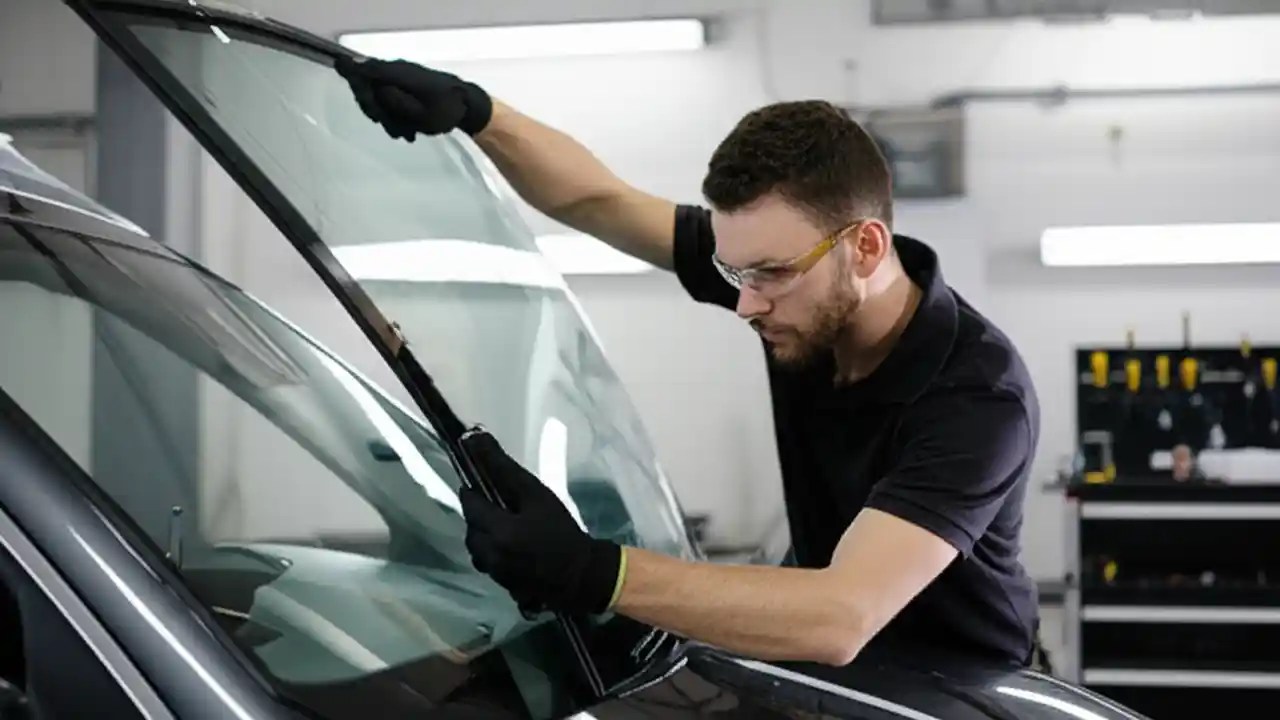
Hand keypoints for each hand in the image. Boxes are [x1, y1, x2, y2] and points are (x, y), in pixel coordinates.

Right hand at [334, 55, 492, 140]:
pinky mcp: (408, 82)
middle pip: (368, 86)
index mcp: (395, 72)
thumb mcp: (414, 111)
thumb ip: (386, 95)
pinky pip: (391, 95)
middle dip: (377, 111)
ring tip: (405, 133)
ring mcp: (402, 74)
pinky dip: (396, 113)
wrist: (468, 107)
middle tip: (394, 131)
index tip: (373, 115)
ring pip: (379, 94)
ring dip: (388, 116)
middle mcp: (395, 69)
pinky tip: (407, 129)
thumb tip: (364, 78)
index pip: (361, 71)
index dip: (358, 90)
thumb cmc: (442, 111)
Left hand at [460, 430, 621, 615]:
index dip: (473, 492)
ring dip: (484, 536)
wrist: (583, 574)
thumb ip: (503, 468)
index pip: (469, 504)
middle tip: (496, 505)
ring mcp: (496, 575)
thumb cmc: (561, 531)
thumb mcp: (537, 494)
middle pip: (470, 530)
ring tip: (504, 526)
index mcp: (495, 531)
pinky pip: (490, 565)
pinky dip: (495, 553)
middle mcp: (489, 555)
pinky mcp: (505, 587)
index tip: (481, 484)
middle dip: (478, 516)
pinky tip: (514, 547)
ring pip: (477, 550)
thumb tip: (476, 439)